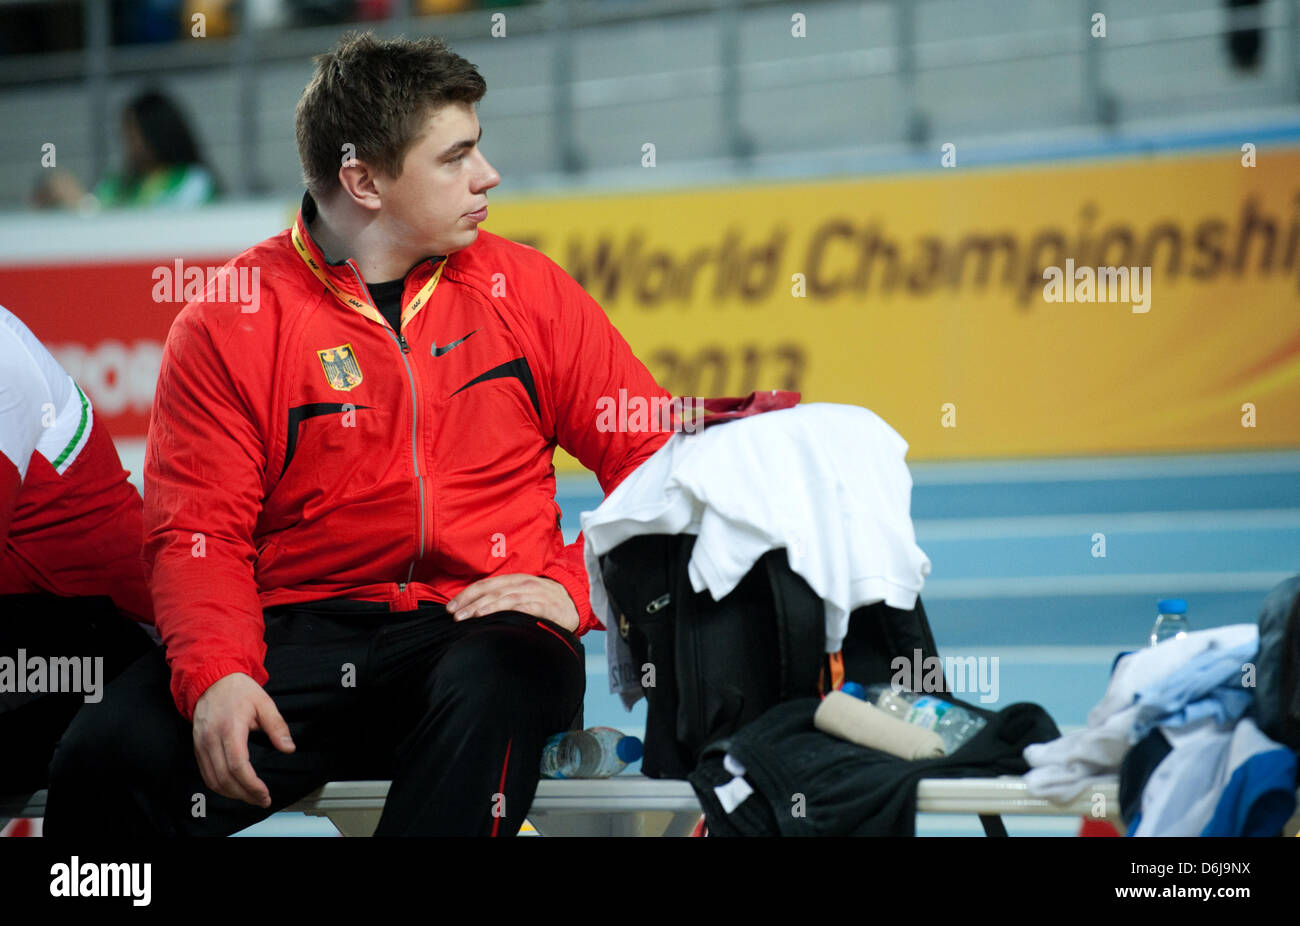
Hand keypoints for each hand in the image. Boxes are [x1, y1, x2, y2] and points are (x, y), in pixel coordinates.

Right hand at [192, 672, 295, 807]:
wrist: (212, 680)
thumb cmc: (239, 691)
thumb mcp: (264, 703)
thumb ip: (277, 727)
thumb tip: (289, 748)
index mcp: (230, 729)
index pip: (238, 766)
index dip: (251, 785)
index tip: (264, 794)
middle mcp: (211, 740)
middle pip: (224, 778)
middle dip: (244, 794)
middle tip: (261, 800)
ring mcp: (201, 745)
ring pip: (213, 780)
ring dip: (232, 794)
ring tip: (251, 797)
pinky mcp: (197, 748)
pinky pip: (206, 774)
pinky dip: (220, 786)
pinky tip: (234, 788)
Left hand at [447, 574, 579, 632]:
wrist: (575, 602)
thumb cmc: (544, 601)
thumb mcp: (522, 594)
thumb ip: (502, 599)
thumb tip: (474, 611)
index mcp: (514, 579)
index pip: (485, 585)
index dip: (466, 595)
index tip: (450, 607)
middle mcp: (522, 583)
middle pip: (491, 591)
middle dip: (470, 603)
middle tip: (454, 615)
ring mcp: (534, 594)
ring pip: (504, 598)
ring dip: (485, 607)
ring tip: (469, 616)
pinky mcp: (545, 606)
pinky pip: (524, 607)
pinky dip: (507, 610)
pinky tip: (494, 617)